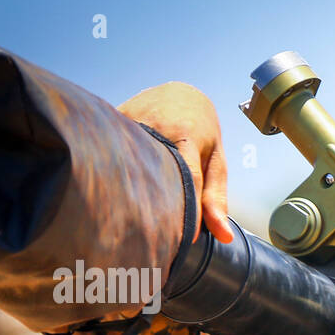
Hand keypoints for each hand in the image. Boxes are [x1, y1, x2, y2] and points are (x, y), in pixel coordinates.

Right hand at [118, 82, 232, 244]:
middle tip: (150, 236)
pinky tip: (109, 190)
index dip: (186, 211)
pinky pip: (109, 150)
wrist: (180, 94)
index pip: (186, 178)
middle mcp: (155, 126)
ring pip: (124, 161)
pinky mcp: (112, 119)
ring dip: (126, 188)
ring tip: (126, 217)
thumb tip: (225, 237)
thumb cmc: (204, 134)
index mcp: (186, 137)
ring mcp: (130, 120)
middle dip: (151, 204)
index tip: (185, 241)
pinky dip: (111, 170)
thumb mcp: (215, 162)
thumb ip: (217, 199)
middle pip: (149, 173)